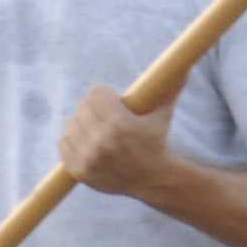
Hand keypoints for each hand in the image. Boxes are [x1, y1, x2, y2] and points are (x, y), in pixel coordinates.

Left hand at [59, 84, 175, 196]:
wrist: (153, 180)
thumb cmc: (156, 141)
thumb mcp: (164, 113)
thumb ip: (171, 86)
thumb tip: (183, 66)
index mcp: (119, 124)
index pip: (95, 92)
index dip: (104, 95)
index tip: (112, 101)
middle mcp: (101, 142)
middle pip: (82, 107)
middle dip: (94, 109)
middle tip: (106, 117)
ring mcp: (88, 158)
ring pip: (71, 124)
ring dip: (83, 125)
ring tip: (98, 131)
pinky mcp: (79, 171)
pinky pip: (63, 143)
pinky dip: (73, 142)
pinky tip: (89, 145)